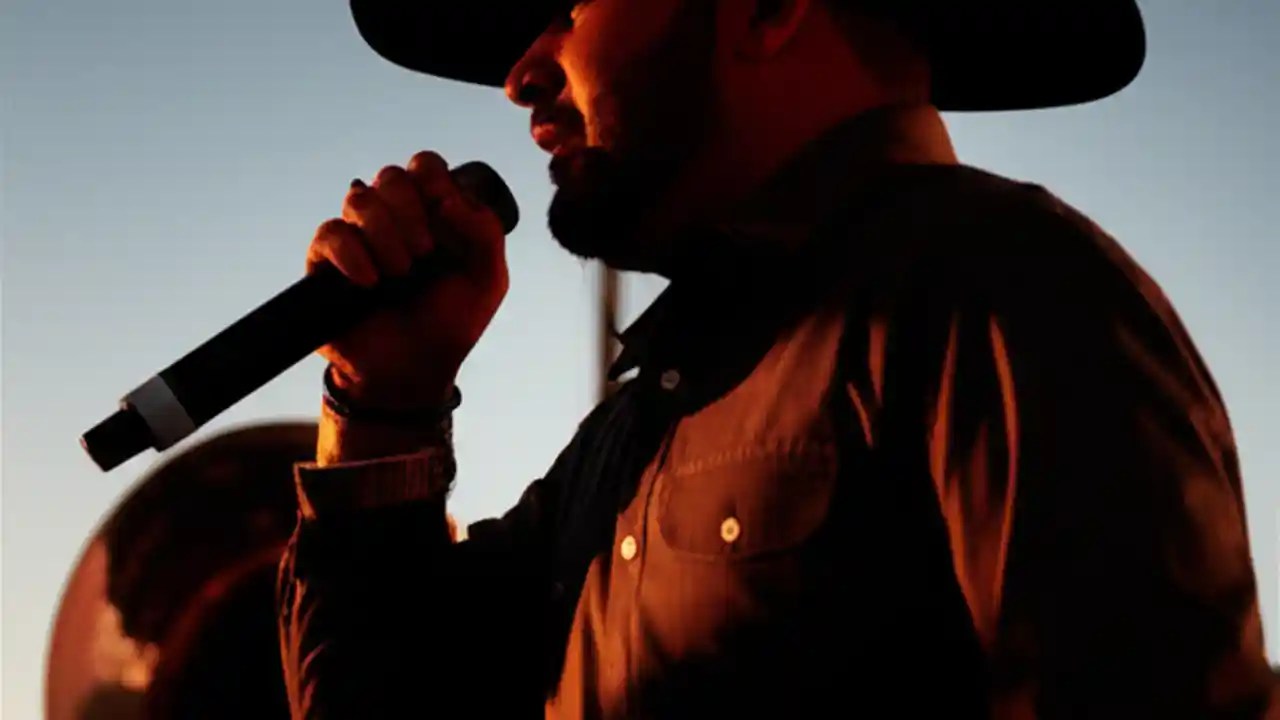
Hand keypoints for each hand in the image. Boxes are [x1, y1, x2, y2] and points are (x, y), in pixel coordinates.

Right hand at [307, 151, 508, 409]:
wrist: (412, 371)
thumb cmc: (451, 323)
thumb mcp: (488, 278)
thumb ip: (484, 230)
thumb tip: (445, 193)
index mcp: (432, 214)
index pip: (424, 166)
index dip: (433, 179)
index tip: (444, 213)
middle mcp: (392, 219)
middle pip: (390, 176)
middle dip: (411, 211)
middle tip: (424, 255)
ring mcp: (357, 238)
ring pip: (359, 198)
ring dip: (386, 234)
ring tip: (399, 275)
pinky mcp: (325, 263)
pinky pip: (330, 233)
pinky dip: (353, 254)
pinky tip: (371, 282)